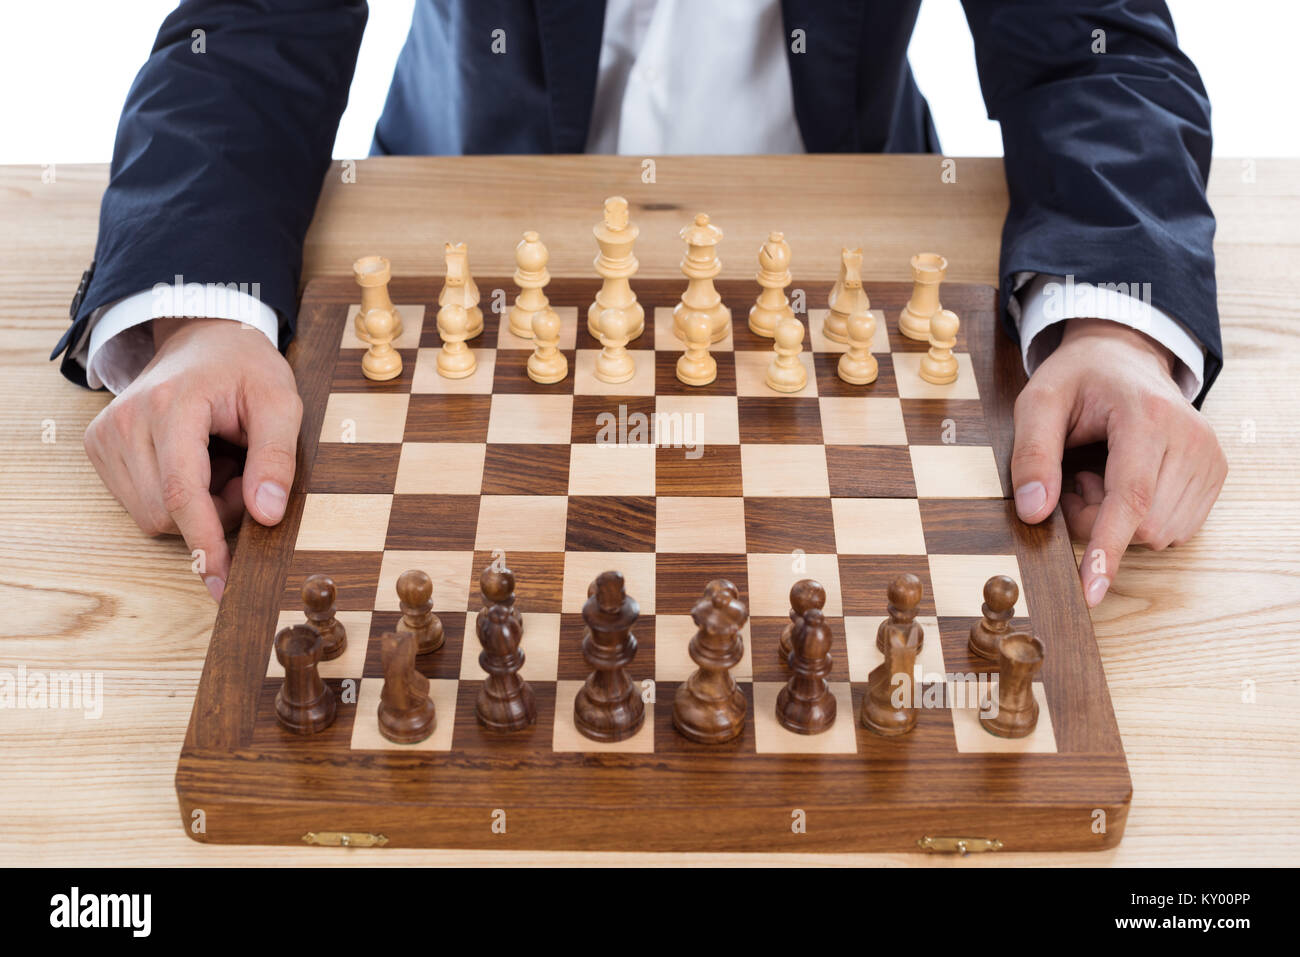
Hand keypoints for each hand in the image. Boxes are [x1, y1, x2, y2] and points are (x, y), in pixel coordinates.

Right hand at [83, 317, 301, 600]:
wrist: (202, 338)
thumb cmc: (245, 368)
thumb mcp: (281, 402)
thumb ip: (276, 458)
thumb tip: (267, 515)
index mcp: (170, 405)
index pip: (181, 492)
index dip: (204, 541)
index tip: (221, 580)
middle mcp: (126, 422)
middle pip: (168, 513)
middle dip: (215, 512)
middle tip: (243, 473)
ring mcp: (106, 436)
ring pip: (153, 515)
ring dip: (197, 506)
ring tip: (219, 462)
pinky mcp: (100, 447)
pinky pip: (141, 504)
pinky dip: (176, 497)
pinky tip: (195, 464)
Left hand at [1010, 317, 1226, 606]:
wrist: (1124, 358)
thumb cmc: (1078, 380)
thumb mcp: (1037, 403)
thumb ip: (1031, 455)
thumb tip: (1033, 513)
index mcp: (1148, 416)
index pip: (1131, 497)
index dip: (1109, 547)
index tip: (1092, 590)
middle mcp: (1191, 438)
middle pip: (1141, 525)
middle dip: (1095, 518)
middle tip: (1077, 476)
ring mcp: (1210, 458)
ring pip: (1158, 533)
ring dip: (1117, 518)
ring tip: (1102, 472)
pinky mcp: (1215, 474)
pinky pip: (1174, 528)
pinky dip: (1140, 517)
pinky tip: (1126, 480)